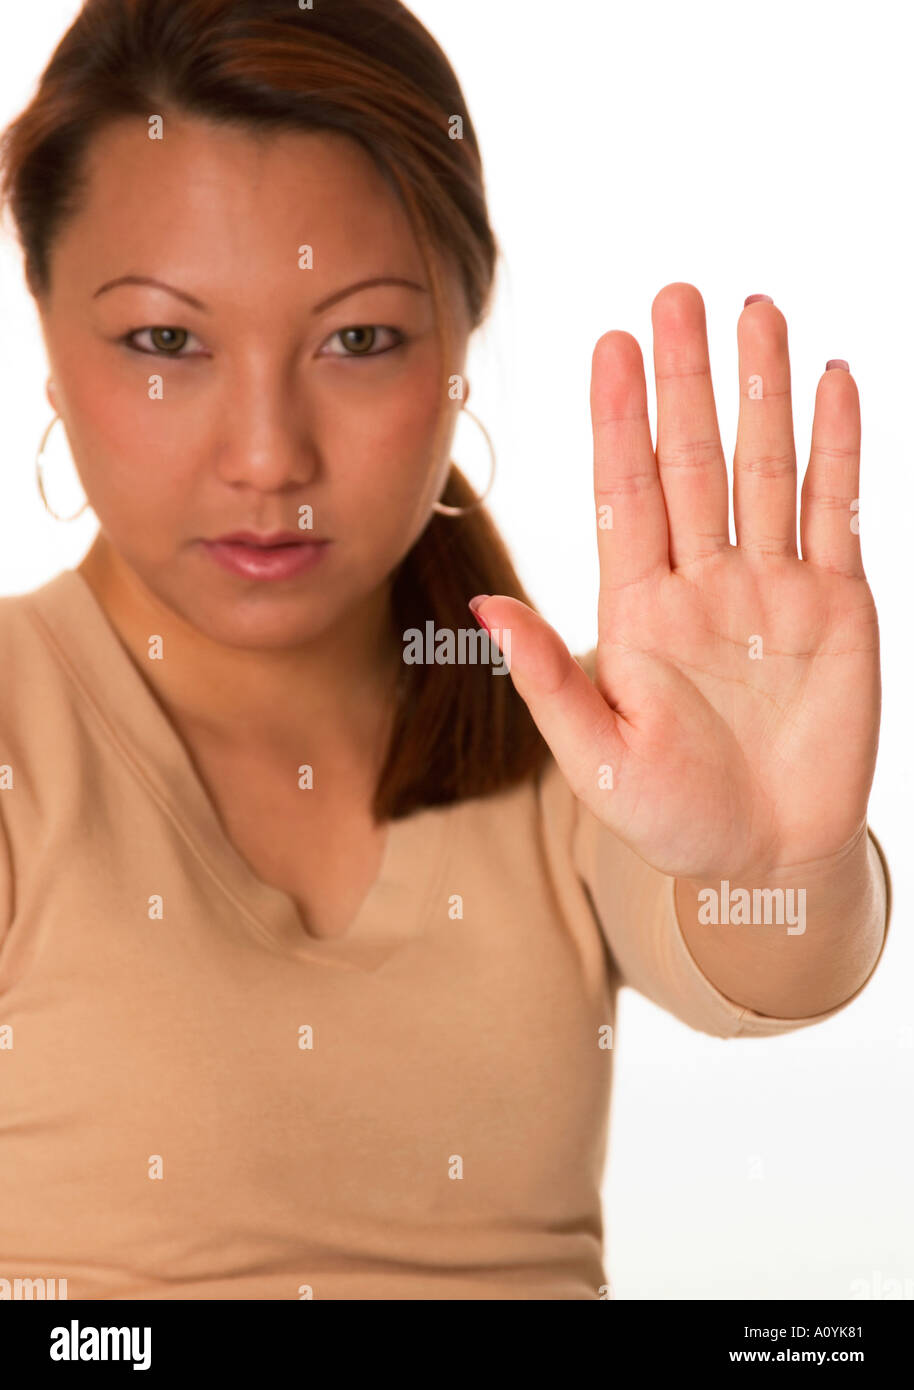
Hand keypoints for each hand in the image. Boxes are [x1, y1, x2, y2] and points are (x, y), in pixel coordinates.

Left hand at [470, 283, 879, 883]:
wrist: (763, 855)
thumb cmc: (670, 817)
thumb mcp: (595, 756)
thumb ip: (547, 677)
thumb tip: (485, 606)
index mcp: (637, 608)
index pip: (625, 492)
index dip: (617, 420)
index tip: (608, 347)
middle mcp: (702, 581)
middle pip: (691, 460)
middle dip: (683, 380)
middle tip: (675, 296)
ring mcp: (772, 587)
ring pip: (763, 468)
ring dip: (760, 392)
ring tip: (754, 312)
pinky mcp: (836, 606)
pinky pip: (835, 511)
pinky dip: (836, 447)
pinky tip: (830, 382)